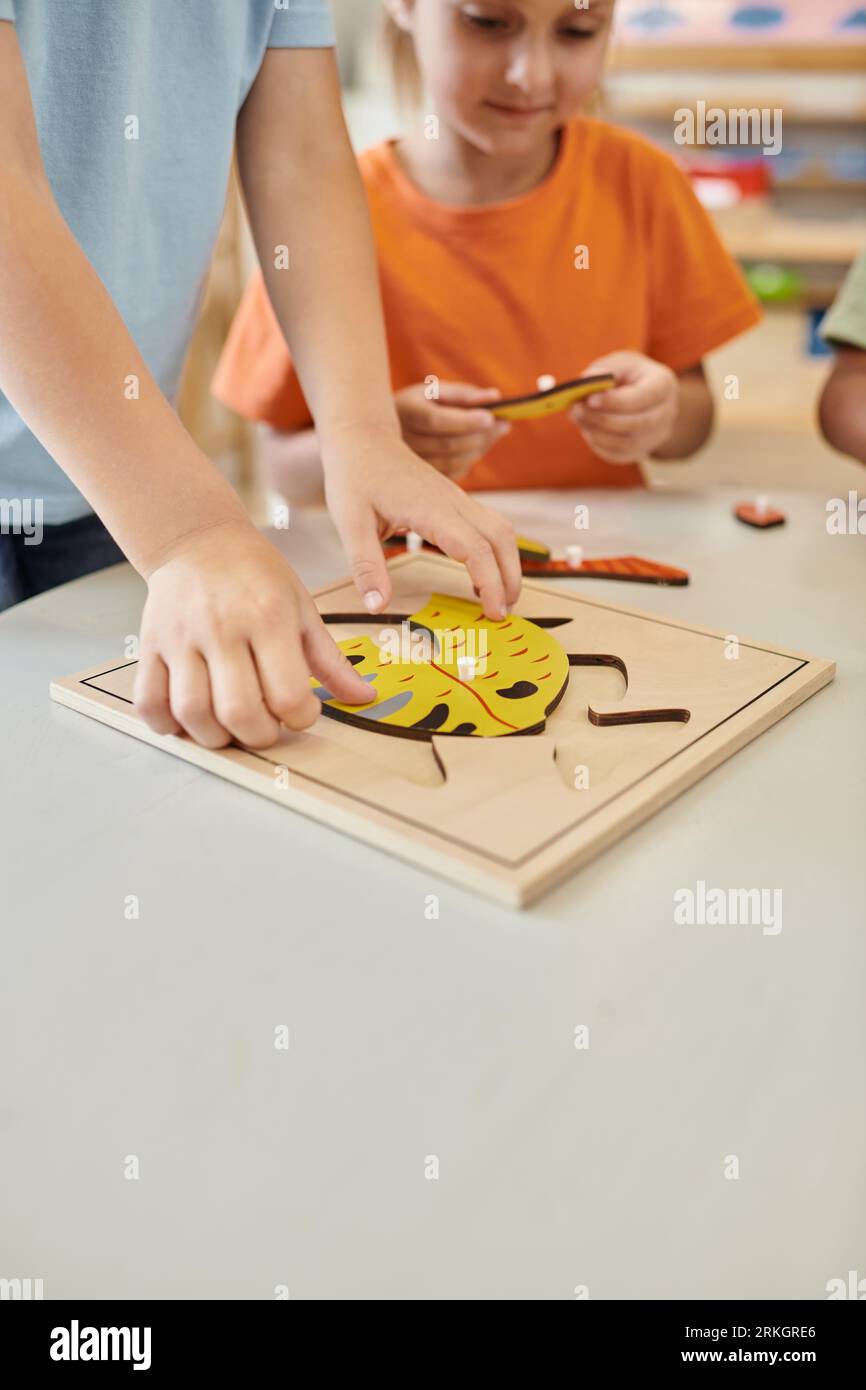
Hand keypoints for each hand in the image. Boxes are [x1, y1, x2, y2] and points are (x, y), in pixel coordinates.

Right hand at [133, 521, 373, 747]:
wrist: (197, 540)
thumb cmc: (255, 574)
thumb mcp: (302, 607)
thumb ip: (331, 659)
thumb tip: (365, 697)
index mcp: (268, 618)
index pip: (288, 694)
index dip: (300, 718)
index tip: (301, 711)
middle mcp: (222, 628)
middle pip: (238, 712)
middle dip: (259, 736)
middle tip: (266, 726)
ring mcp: (180, 639)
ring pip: (191, 713)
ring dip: (216, 736)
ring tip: (230, 726)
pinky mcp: (150, 646)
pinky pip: (148, 702)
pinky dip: (167, 724)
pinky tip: (190, 718)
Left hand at [321, 422, 520, 620]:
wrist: (363, 436)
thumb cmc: (354, 477)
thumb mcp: (350, 523)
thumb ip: (366, 566)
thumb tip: (377, 606)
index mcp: (430, 508)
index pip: (475, 549)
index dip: (490, 583)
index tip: (493, 613)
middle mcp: (452, 501)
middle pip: (501, 538)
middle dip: (509, 578)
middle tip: (502, 614)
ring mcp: (457, 498)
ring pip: (502, 529)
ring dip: (509, 564)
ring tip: (499, 598)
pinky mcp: (456, 499)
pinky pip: (489, 524)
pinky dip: (496, 551)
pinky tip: (482, 575)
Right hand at [394, 381, 510, 480]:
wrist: (387, 431)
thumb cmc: (418, 405)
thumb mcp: (434, 391)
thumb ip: (464, 393)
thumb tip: (495, 397)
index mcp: (406, 412)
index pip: (435, 420)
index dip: (464, 421)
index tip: (491, 416)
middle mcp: (404, 440)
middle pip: (448, 444)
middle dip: (481, 435)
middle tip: (505, 424)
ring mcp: (410, 464)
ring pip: (453, 462)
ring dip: (480, 448)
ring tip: (496, 433)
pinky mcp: (421, 479)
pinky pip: (453, 473)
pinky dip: (471, 460)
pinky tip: (479, 446)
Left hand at [570, 352, 678, 462]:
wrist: (644, 393)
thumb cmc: (629, 375)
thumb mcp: (620, 363)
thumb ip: (604, 370)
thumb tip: (585, 381)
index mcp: (663, 385)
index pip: (642, 398)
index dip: (615, 401)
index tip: (590, 399)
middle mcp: (666, 413)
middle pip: (635, 424)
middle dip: (601, 419)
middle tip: (575, 409)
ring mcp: (656, 435)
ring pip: (626, 443)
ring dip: (597, 433)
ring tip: (578, 418)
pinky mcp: (641, 451)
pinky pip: (618, 455)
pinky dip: (599, 445)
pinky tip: (588, 430)